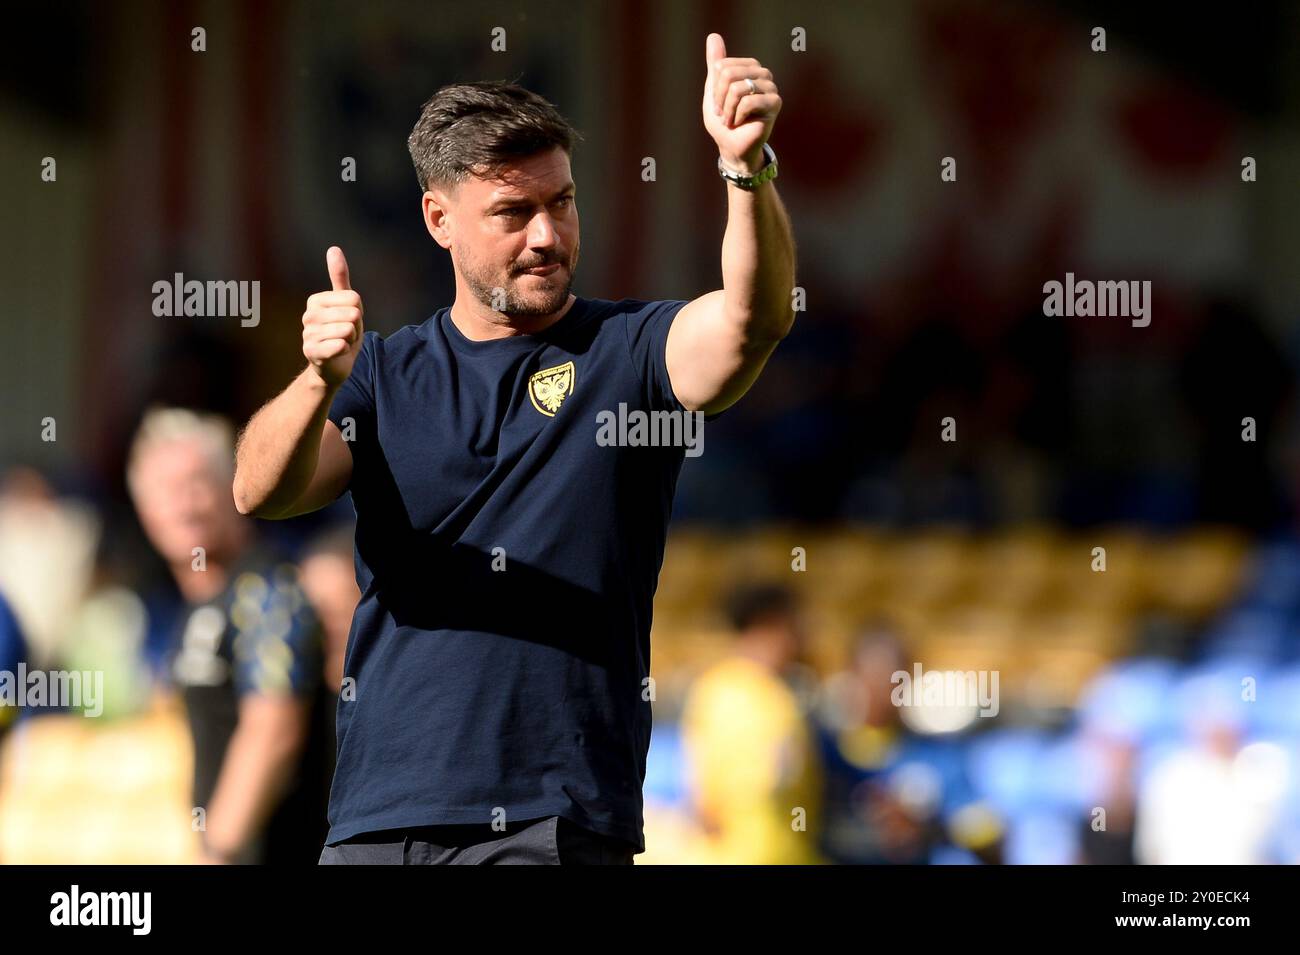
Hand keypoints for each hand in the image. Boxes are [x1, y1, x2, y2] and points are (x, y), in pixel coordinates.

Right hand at [303, 246, 364, 387]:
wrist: (334, 365)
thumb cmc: (342, 332)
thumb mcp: (346, 303)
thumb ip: (340, 277)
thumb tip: (333, 248)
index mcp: (316, 300)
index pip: (354, 299)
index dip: (358, 313)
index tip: (348, 321)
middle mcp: (308, 315)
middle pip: (353, 314)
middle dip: (356, 327)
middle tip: (346, 335)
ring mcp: (308, 334)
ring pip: (348, 330)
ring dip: (351, 340)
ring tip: (341, 343)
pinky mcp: (312, 352)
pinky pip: (340, 345)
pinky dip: (345, 351)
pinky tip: (336, 353)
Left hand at [702, 32, 781, 174]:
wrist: (733, 147)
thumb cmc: (724, 121)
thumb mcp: (713, 90)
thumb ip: (715, 64)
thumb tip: (713, 36)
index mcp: (749, 67)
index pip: (722, 66)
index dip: (714, 88)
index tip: (719, 104)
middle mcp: (763, 74)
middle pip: (728, 73)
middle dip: (720, 98)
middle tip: (724, 114)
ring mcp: (771, 87)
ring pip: (737, 88)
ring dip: (727, 109)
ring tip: (731, 120)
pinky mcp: (775, 103)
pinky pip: (747, 102)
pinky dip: (737, 116)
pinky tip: (740, 123)